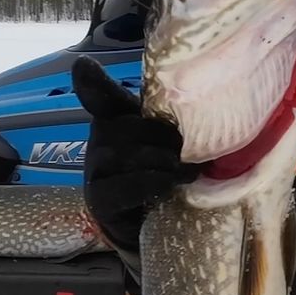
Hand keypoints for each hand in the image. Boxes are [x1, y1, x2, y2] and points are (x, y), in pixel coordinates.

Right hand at [72, 56, 197, 251]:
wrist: (159, 228)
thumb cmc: (169, 176)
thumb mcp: (178, 144)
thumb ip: (183, 123)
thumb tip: (212, 101)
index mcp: (118, 120)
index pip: (103, 97)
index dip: (94, 83)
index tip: (82, 66)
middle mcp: (101, 142)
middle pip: (121, 126)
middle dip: (158, 134)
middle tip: (187, 148)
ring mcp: (96, 173)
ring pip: (120, 154)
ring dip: (158, 159)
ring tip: (187, 169)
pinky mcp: (101, 202)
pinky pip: (121, 186)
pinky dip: (149, 181)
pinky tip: (170, 182)